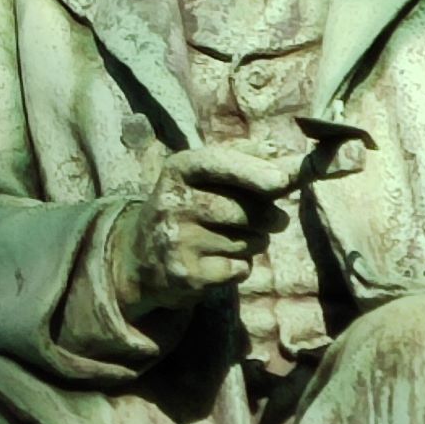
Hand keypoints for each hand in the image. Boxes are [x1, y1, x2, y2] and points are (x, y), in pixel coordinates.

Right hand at [108, 142, 308, 313]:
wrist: (144, 259)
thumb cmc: (191, 207)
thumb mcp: (206, 176)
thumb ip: (245, 158)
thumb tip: (279, 148)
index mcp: (179, 169)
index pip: (215, 163)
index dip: (249, 171)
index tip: (280, 181)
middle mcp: (173, 202)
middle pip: (241, 210)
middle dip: (270, 217)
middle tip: (277, 220)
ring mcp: (177, 241)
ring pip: (246, 241)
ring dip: (256, 242)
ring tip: (238, 239)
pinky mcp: (186, 275)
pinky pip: (239, 269)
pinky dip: (242, 267)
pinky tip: (222, 262)